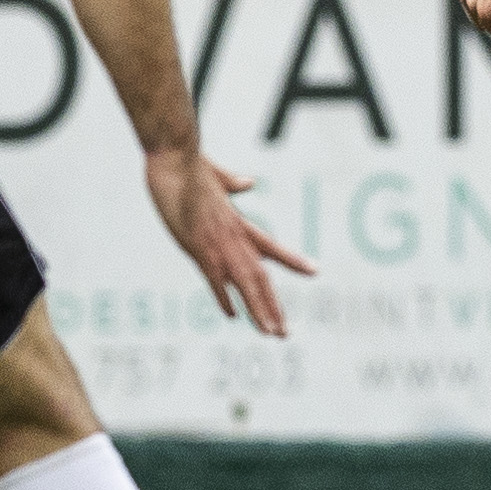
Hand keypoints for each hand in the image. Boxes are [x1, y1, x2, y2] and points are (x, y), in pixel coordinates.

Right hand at [145, 148, 314, 337]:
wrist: (176, 156)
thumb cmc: (190, 164)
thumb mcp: (215, 175)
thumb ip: (232, 182)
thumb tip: (249, 182)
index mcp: (238, 222)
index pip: (272, 246)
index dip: (293, 261)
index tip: (314, 271)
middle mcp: (234, 235)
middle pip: (261, 275)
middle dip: (273, 305)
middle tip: (284, 332)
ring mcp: (218, 241)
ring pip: (246, 282)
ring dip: (259, 309)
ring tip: (271, 332)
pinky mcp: (199, 245)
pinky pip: (216, 279)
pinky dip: (225, 298)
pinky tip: (234, 316)